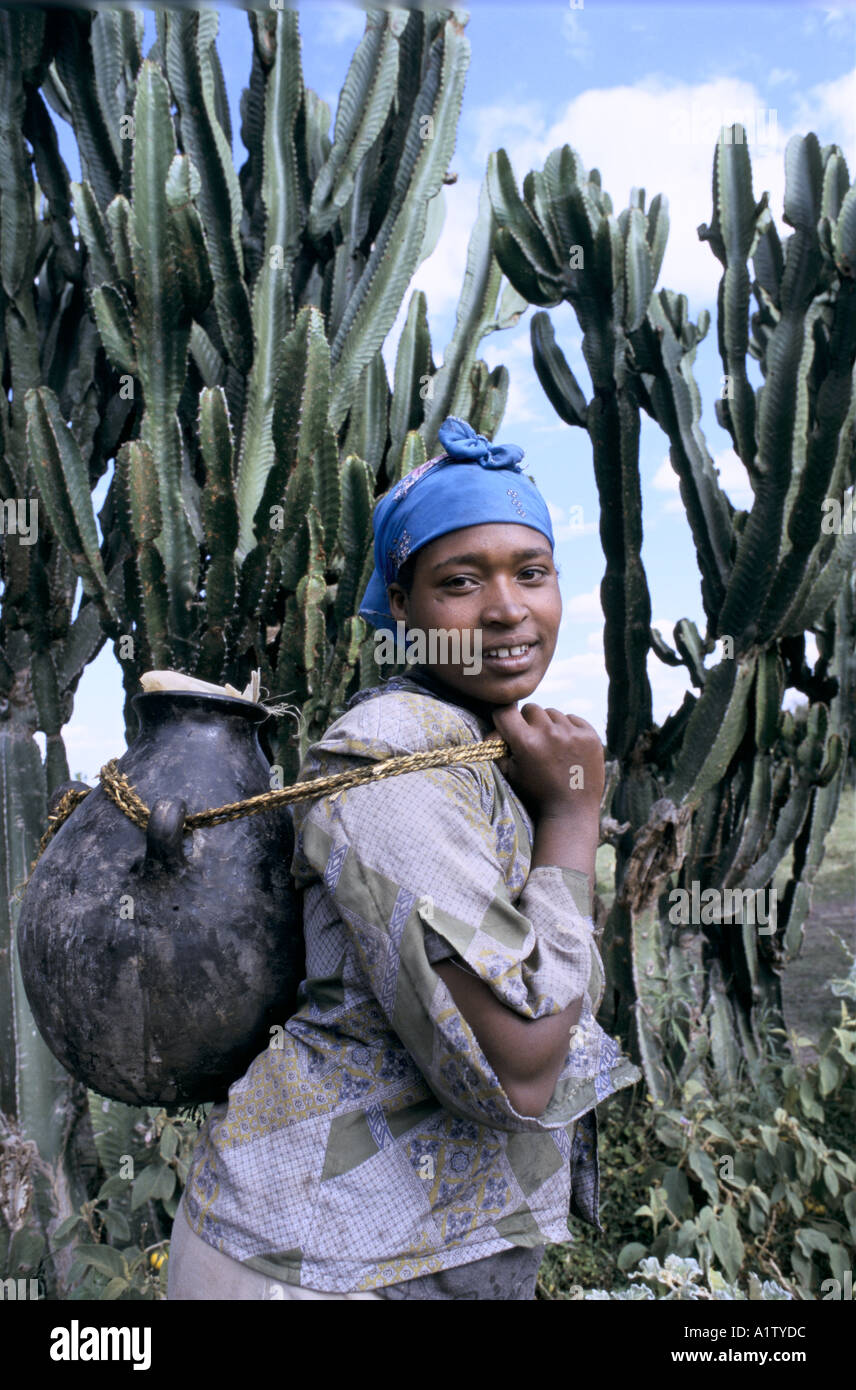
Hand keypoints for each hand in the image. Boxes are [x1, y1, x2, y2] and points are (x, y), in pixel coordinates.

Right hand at [491, 703, 604, 819]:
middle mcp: (549, 733)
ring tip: (552, 747)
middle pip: (531, 709)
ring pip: (553, 713)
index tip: (508, 726)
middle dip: (528, 722)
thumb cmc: (537, 793)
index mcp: (526, 742)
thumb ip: (498, 749)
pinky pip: (573, 719)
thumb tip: (495, 729)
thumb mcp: (511, 773)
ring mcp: (572, 733)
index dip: (504, 718)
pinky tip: (568, 748)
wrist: (572, 811)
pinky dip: (568, 729)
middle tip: (533, 740)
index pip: (505, 711)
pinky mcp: (590, 735)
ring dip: (549, 725)